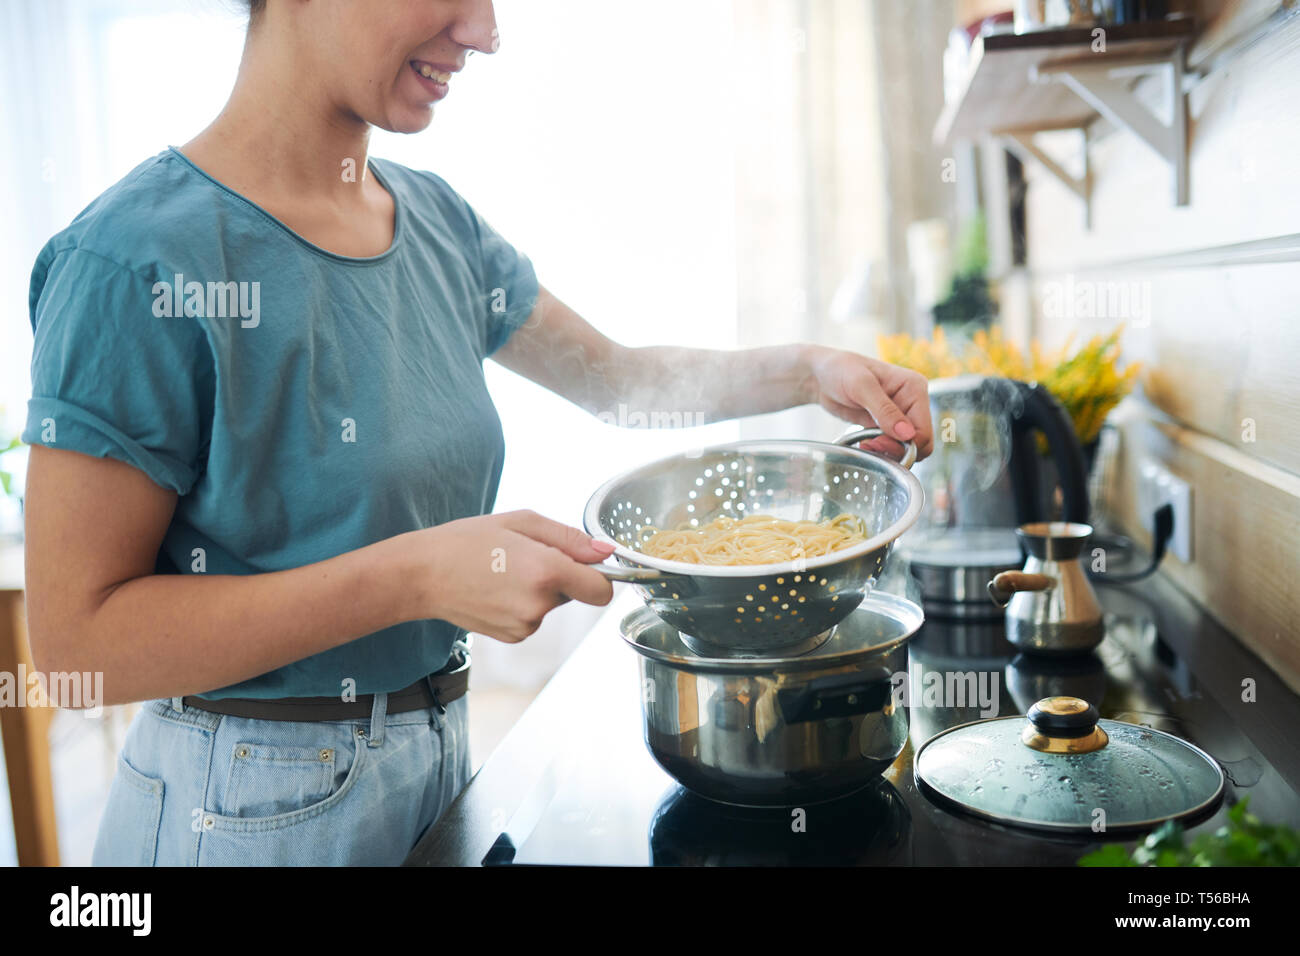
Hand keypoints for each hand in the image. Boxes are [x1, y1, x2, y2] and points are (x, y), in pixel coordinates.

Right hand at [407, 510, 614, 642]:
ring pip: (552, 604)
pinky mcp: (513, 637)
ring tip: (502, 571)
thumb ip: (570, 538)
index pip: (602, 590)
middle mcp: (539, 605)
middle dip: (560, 574)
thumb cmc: (467, 540)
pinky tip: (495, 589)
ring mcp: (525, 626)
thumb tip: (606, 552)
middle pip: (576, 592)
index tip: (585, 564)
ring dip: (539, 589)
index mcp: (546, 572)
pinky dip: (522, 603)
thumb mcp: (521, 522)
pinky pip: (534, 617)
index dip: (599, 576)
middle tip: (522, 556)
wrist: (421, 575)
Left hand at [806, 349, 933, 460]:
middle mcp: (912, 402)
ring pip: (906, 448)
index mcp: (914, 387)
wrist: (821, 375)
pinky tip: (863, 444)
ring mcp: (900, 415)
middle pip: (919, 443)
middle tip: (871, 444)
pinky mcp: (886, 425)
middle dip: (896, 450)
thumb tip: (907, 434)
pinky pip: (892, 448)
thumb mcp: (861, 386)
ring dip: (887, 452)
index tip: (878, 442)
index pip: (923, 429)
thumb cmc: (840, 369)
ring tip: (865, 444)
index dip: (906, 444)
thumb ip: (884, 410)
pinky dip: (880, 451)